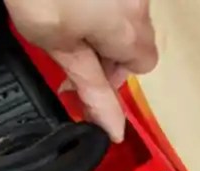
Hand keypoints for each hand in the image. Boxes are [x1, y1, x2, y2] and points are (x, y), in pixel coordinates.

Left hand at [5, 0, 157, 142]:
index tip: (81, 74)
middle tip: (69, 45)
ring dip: (100, 21)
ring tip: (63, 14)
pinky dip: (96, 0)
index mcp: (128, 29)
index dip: (112, 75)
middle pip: (135, 36)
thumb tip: (115, 129)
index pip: (141, 66)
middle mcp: (138, 0)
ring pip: (124, 10)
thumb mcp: (58, 47)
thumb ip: (91, 87)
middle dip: (106, 46)